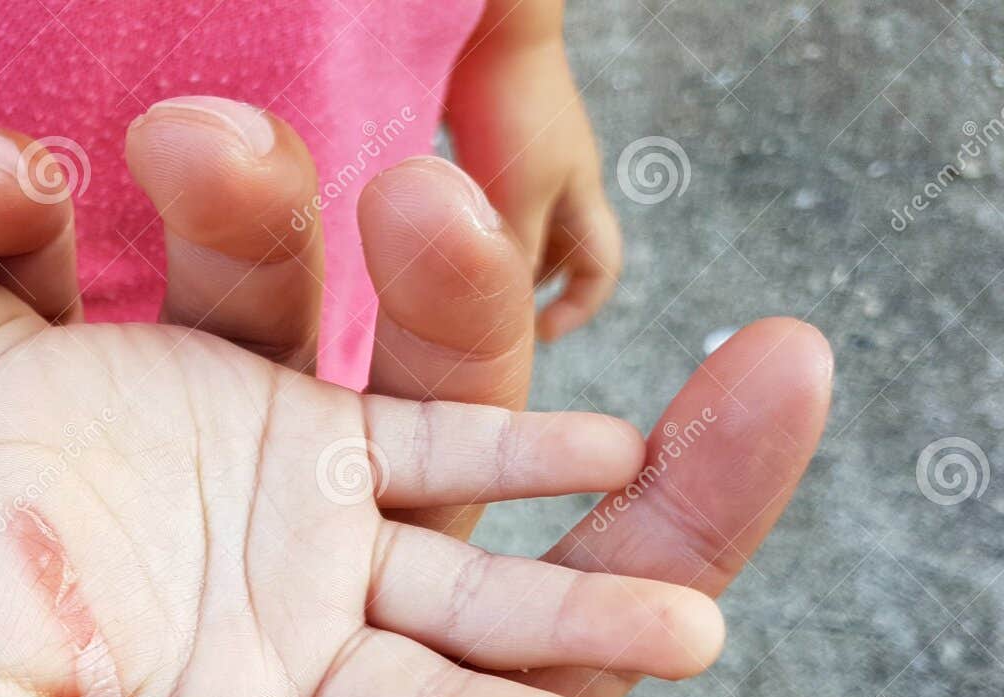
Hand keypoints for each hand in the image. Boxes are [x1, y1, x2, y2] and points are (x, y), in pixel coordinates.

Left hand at [0, 107, 725, 696]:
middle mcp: (199, 615)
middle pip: (309, 411)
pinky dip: (644, 622)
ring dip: (578, 454)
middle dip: (368, 297)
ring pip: (470, 560)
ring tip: (742, 351)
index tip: (7, 170)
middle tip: (425, 186)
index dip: (41, 240)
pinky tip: (729, 543)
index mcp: (46, 574)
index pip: (66, 354)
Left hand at [447, 35, 622, 340]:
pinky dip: (464, 209)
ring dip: (493, 247)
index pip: (599, 267)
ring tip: (452, 265)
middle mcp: (560, 175)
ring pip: (519, 217)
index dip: (578, 307)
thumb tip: (509, 326)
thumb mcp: (517, 198)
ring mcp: (527, 151)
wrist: (498, 23)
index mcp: (580, 196)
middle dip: (528, 282)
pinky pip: (484, 185)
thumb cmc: (513, 107)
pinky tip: (428, 217)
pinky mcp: (491, 130)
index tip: (540, 334)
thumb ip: (516, 259)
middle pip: (559, 247)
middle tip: (486, 303)